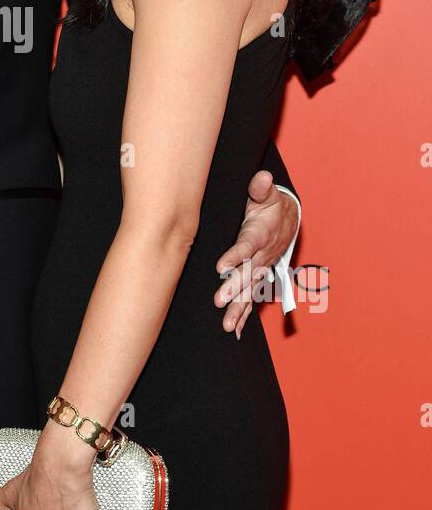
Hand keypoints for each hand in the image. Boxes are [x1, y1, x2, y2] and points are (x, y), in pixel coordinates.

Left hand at [214, 169, 298, 335]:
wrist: (289, 219)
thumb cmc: (271, 205)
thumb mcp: (266, 193)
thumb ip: (261, 188)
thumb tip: (262, 179)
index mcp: (260, 234)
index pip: (247, 246)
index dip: (235, 255)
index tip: (222, 266)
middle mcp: (262, 256)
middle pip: (247, 274)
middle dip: (234, 289)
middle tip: (219, 302)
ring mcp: (261, 269)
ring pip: (250, 291)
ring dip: (239, 308)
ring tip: (227, 326)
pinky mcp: (258, 277)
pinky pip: (252, 297)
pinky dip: (244, 314)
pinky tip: (235, 330)